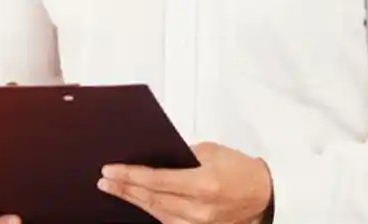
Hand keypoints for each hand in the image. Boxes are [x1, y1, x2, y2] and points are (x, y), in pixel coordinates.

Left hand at [99, 142, 272, 223]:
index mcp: (203, 184)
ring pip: (156, 213)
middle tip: (104, 180)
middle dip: (125, 188)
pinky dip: (151, 211)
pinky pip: (167, 222)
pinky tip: (138, 202)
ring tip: (114, 190)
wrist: (263, 194)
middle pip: (152, 199)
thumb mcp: (212, 151)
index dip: (131, 175)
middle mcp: (199, 209)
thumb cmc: (240, 169)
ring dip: (133, 200)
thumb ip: (182, 155)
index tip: (111, 170)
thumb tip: (154, 158)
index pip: (157, 180)